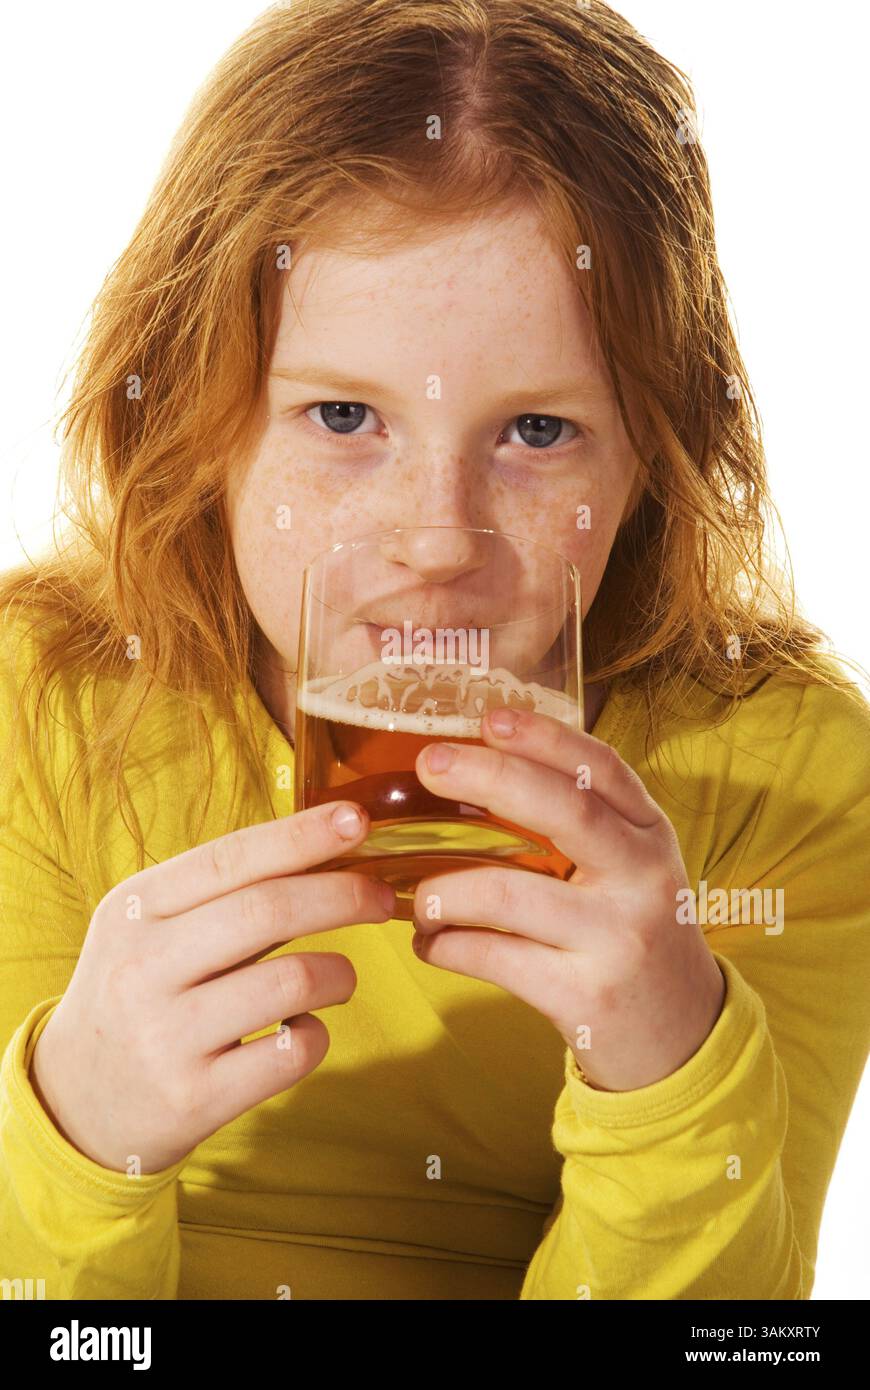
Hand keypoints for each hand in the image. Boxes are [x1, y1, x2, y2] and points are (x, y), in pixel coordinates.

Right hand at [29, 802, 393, 1171]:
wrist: (74, 1100)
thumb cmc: (138, 993)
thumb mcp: (153, 929)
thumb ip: (226, 892)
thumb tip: (327, 845)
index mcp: (134, 909)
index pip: (231, 858)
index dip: (301, 835)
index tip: (357, 820)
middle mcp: (142, 967)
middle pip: (268, 911)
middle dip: (343, 895)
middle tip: (383, 899)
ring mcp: (165, 1037)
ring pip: (292, 982)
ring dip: (340, 973)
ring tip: (340, 978)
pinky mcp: (193, 1098)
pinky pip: (291, 1053)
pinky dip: (315, 1036)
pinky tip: (301, 1031)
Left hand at [411, 707, 725, 1092]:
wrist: (682, 1039)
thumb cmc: (633, 937)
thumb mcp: (630, 871)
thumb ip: (581, 825)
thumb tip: (478, 770)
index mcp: (650, 836)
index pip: (601, 770)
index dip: (545, 737)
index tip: (489, 716)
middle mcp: (643, 879)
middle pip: (565, 811)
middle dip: (489, 777)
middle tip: (430, 764)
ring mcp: (618, 939)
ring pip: (509, 893)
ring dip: (444, 890)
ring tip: (419, 899)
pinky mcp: (586, 996)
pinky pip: (495, 958)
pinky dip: (447, 947)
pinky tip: (431, 944)